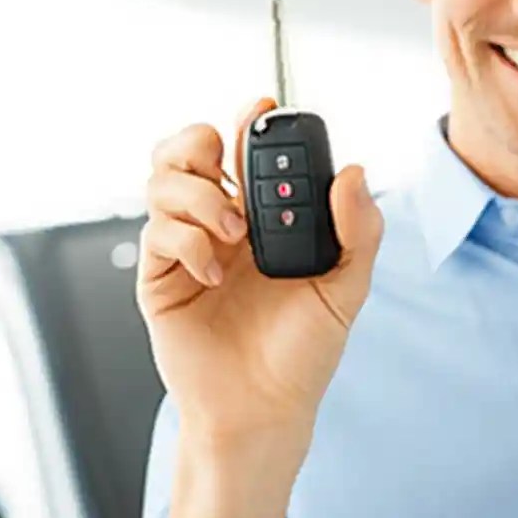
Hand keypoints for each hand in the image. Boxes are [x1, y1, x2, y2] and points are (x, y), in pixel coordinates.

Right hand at [136, 97, 383, 441]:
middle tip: (224, 164)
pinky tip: (215, 273)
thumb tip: (353, 170)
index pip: (247, 152)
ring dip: (199, 195)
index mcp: (265, 218)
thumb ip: (360, 229)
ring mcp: (187, 247)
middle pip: (188, 151)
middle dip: (200, 140)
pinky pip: (157, 230)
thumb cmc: (303, 352)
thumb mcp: (347, 288)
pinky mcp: (160, 276)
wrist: (263, 409)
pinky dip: (187, 241)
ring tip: (233, 231)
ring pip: (163, 181)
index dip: (248, 122)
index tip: (263, 108)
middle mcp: (221, 224)